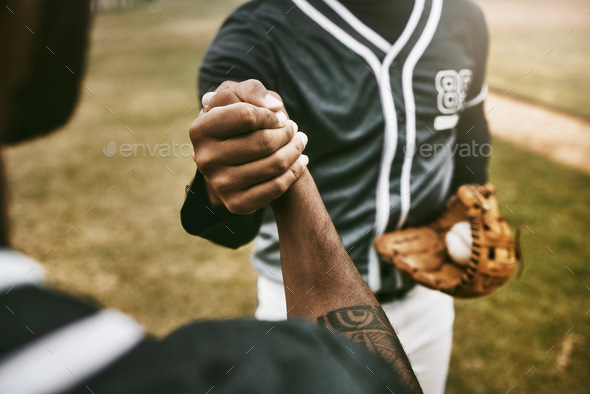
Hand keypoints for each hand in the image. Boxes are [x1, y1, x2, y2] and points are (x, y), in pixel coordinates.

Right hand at [190, 80, 307, 214]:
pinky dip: (295, 170)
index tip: (278, 116)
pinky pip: (277, 187)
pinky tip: (301, 159)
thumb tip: (274, 107)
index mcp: (200, 130)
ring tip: (300, 140)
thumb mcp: (238, 96)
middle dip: (287, 132)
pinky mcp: (237, 205)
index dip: (271, 114)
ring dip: (296, 149)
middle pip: (264, 142)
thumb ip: (252, 90)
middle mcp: (204, 159)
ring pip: (275, 164)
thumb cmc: (238, 121)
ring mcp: (220, 185)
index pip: (247, 115)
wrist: (233, 159)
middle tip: (293, 128)